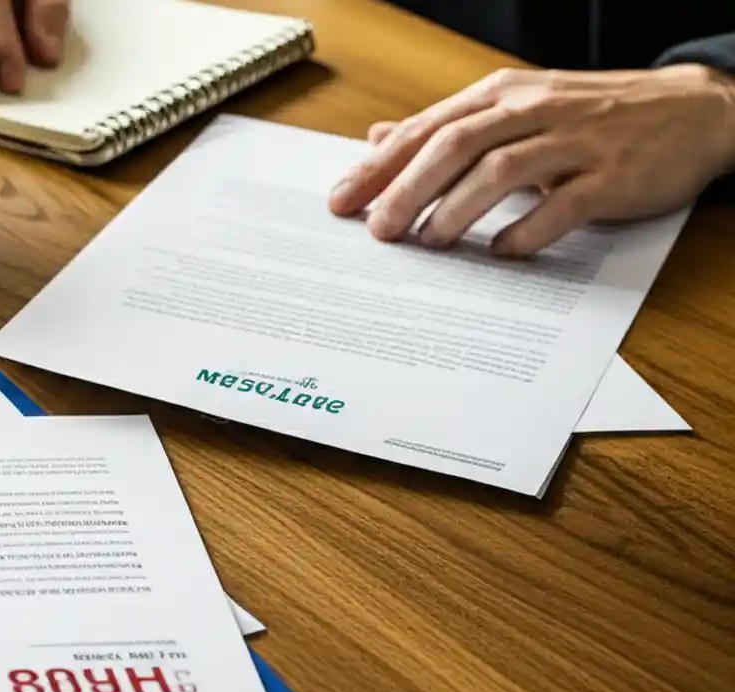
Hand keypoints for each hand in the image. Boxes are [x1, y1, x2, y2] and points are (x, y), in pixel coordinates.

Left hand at [328, 64, 734, 255]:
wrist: (694, 109)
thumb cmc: (593, 115)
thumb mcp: (516, 107)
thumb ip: (448, 126)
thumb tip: (380, 138)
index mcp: (502, 95)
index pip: (426, 129)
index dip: (380, 166)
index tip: (341, 201)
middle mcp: (532, 111)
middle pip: (455, 145)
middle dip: (407, 189)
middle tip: (376, 230)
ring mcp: (574, 142)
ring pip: (501, 169)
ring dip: (457, 208)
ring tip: (427, 243)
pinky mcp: (611, 176)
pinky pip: (563, 204)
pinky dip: (528, 230)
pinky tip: (501, 252)